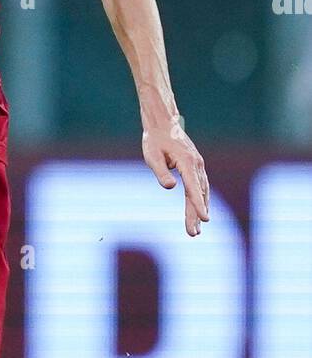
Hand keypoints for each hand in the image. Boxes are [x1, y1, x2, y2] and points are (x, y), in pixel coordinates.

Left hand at [143, 120, 209, 236]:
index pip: (193, 188)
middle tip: (193, 234)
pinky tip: (199, 212)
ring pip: (202, 191)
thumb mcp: (152, 156)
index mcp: (187, 162)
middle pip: (198, 193)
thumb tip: (170, 187)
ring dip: (200, 210)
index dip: (198, 206)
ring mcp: (198, 165)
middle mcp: (196, 164)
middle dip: (196, 214)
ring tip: (196, 229)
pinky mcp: (196, 166)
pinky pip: (200, 186)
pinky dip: (200, 200)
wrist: (162, 124)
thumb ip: (161, 172)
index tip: (204, 220)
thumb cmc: (154, 140)